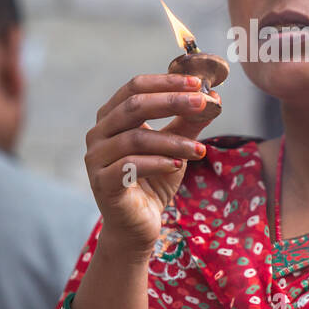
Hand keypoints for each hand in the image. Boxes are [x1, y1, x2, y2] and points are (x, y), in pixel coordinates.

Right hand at [84, 73, 218, 255]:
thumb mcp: (175, 147)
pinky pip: (130, 166)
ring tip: (200, 150)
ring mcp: (96, 158)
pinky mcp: (101, 183)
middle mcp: (98, 133)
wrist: (137, 226)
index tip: (197, 84)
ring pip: (135, 138)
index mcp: (112, 117)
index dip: (166, 82)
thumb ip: (188, 123)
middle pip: (134, 106)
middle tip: (203, 103)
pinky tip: (178, 165)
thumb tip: (213, 97)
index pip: (135, 87)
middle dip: (172, 102)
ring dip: (173, 140)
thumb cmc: (154, 182)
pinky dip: (158, 163)